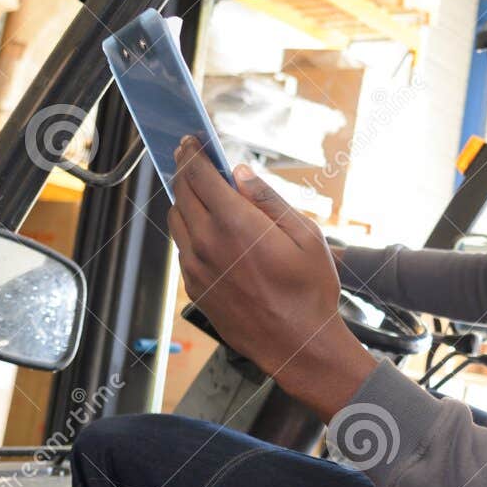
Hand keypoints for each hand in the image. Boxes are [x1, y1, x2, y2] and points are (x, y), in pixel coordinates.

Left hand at [167, 137, 376, 419]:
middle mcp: (206, 243)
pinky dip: (190, 230)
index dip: (191, 152)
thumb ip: (268, 200)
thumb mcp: (306, 237)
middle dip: (184, 169)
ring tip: (203, 192)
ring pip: (176, 219)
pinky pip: (183, 247)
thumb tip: (240, 173)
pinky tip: (210, 229)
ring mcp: (196, 268)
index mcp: (234, 225)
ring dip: (185, 199)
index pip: (198, 175)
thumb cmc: (310, 292)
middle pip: (181, 192)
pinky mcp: (195, 287)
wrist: (297, 346)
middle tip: (190, 156)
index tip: (190, 141)